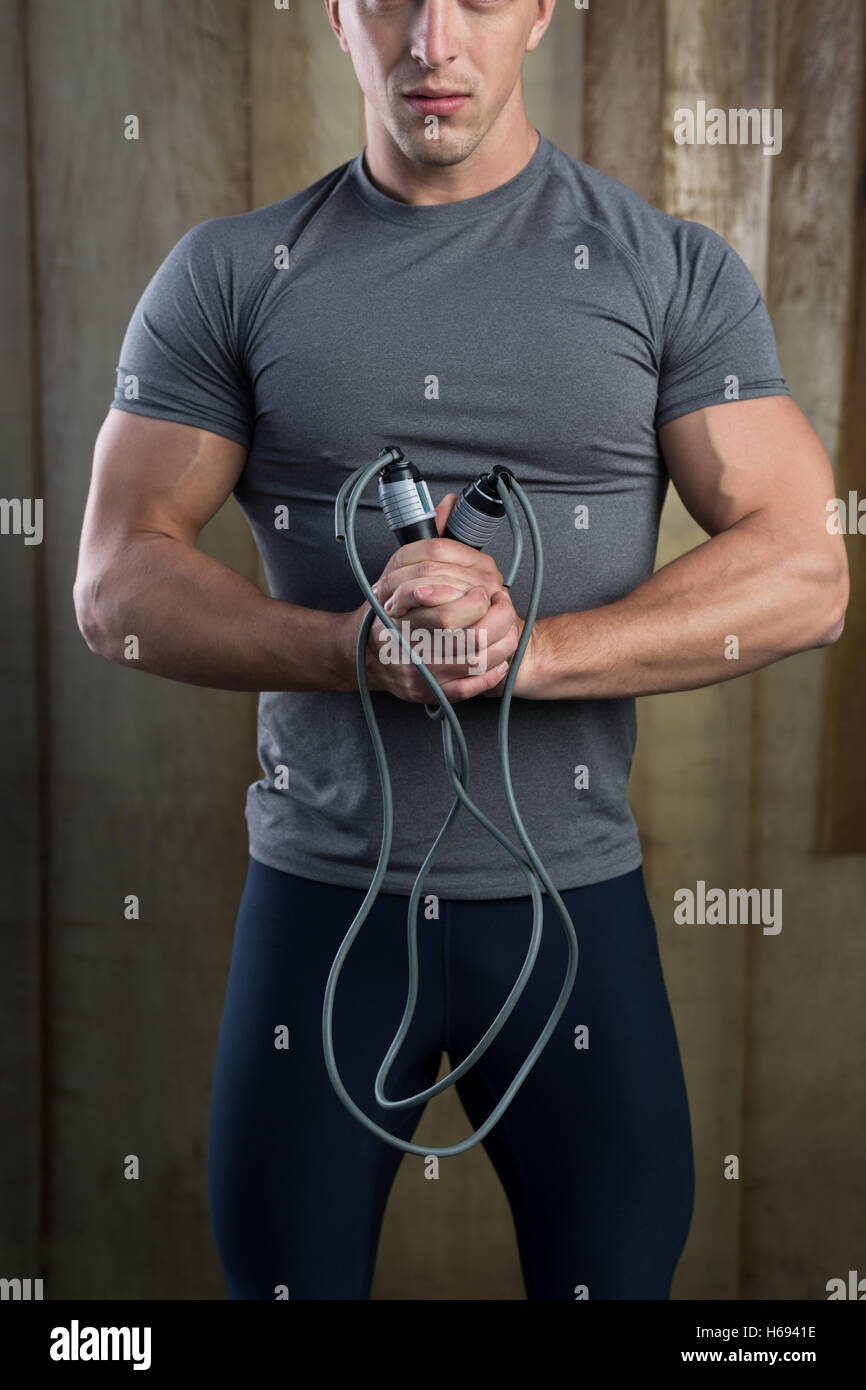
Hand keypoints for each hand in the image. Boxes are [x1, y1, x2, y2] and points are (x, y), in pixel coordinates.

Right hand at [351, 493, 520, 702]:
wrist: (362, 655)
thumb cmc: (390, 609)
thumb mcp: (402, 569)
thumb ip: (431, 540)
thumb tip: (450, 504)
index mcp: (392, 598)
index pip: (433, 583)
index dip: (472, 582)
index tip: (491, 583)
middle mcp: (397, 633)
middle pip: (451, 620)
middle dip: (488, 612)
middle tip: (501, 606)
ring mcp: (409, 667)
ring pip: (466, 655)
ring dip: (499, 642)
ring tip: (508, 630)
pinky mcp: (421, 693)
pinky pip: (464, 688)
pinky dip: (489, 676)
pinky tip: (499, 662)